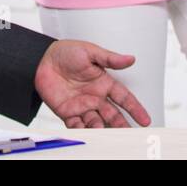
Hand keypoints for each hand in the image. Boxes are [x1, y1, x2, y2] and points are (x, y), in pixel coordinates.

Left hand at [34, 40, 151, 127]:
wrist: (41, 59)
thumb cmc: (66, 52)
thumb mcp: (90, 52)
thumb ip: (110, 59)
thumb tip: (130, 59)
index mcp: (104, 82)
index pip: (124, 98)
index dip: (135, 108)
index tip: (145, 119)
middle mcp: (95, 96)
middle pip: (113, 114)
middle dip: (122, 124)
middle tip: (129, 133)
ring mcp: (82, 106)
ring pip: (97, 122)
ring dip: (102, 128)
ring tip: (104, 131)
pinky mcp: (68, 112)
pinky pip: (77, 125)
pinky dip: (83, 131)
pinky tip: (87, 133)